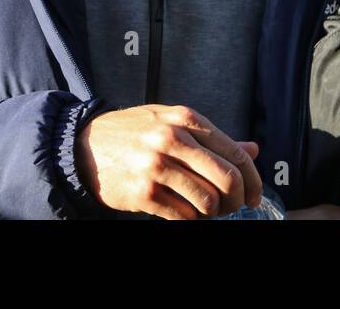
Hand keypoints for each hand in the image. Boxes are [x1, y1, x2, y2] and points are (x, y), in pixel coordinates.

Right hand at [76, 104, 263, 218]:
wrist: (84, 147)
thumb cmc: (134, 133)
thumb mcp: (173, 122)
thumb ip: (213, 138)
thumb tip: (253, 150)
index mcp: (185, 118)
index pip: (236, 154)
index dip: (253, 181)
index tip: (255, 196)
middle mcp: (172, 138)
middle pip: (227, 179)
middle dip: (237, 201)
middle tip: (232, 208)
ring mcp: (156, 165)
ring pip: (208, 202)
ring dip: (213, 213)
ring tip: (205, 211)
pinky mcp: (143, 192)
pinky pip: (183, 216)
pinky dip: (190, 220)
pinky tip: (183, 212)